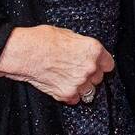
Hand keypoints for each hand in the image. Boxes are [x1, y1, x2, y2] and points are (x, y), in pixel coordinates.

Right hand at [0, 25, 114, 104]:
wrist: (25, 52)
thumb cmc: (42, 40)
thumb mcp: (67, 35)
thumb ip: (81, 46)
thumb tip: (84, 51)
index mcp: (93, 50)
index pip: (109, 64)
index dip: (101, 65)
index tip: (97, 66)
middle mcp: (89, 67)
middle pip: (99, 78)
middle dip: (89, 75)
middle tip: (75, 70)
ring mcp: (79, 83)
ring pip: (89, 91)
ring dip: (81, 86)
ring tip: (67, 78)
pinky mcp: (67, 94)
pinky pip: (75, 99)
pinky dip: (69, 94)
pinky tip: (60, 84)